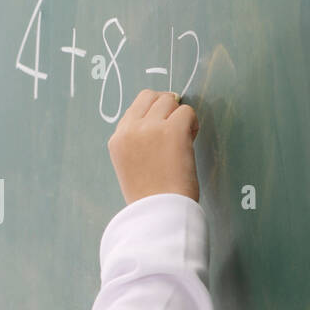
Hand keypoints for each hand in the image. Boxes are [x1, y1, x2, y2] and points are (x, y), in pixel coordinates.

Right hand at [107, 90, 200, 204]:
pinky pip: (187, 111)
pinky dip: (192, 124)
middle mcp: (130, 130)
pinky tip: (190, 142)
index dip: (154, 112)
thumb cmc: (149, 197)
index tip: (163, 127)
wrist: (159, 213)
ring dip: (180, 116)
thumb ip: (137, 141)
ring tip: (182, 140)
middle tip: (175, 129)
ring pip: (170, 101)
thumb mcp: (130, 165)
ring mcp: (150, 128)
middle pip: (152, 97)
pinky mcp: (172, 130)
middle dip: (166, 108)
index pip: (136, 106)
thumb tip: (161, 118)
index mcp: (117, 140)